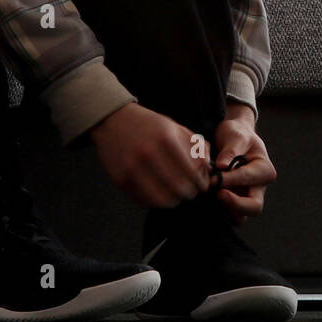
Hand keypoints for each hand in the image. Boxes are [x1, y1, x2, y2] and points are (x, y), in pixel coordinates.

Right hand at [87, 103, 211, 208]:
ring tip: (174, 194)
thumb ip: (195, 147)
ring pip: (162, 201)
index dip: (201, 184)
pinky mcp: (120, 180)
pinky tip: (157, 191)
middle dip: (189, 194)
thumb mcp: (175, 128)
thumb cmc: (148, 125)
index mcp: (166, 140)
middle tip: (189, 191)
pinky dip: (154, 200)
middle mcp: (148, 154)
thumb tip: (208, 169)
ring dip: (173, 201)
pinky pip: (144, 201)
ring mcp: (132, 169)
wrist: (112, 120)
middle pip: (179, 190)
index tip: (202, 185)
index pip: (192, 174)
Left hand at [211, 104, 276, 225]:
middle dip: (235, 204)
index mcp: (264, 170)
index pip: (249, 179)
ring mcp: (246, 197)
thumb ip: (231, 150)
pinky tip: (206, 198)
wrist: (233, 139)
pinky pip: (228, 215)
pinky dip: (218, 211)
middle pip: (254, 208)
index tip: (214, 178)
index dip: (230, 180)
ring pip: (240, 217)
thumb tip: (222, 166)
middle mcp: (259, 188)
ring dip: (226, 211)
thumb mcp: (236, 135)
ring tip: (211, 196)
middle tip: (217, 194)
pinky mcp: (234, 202)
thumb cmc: (238, 135)